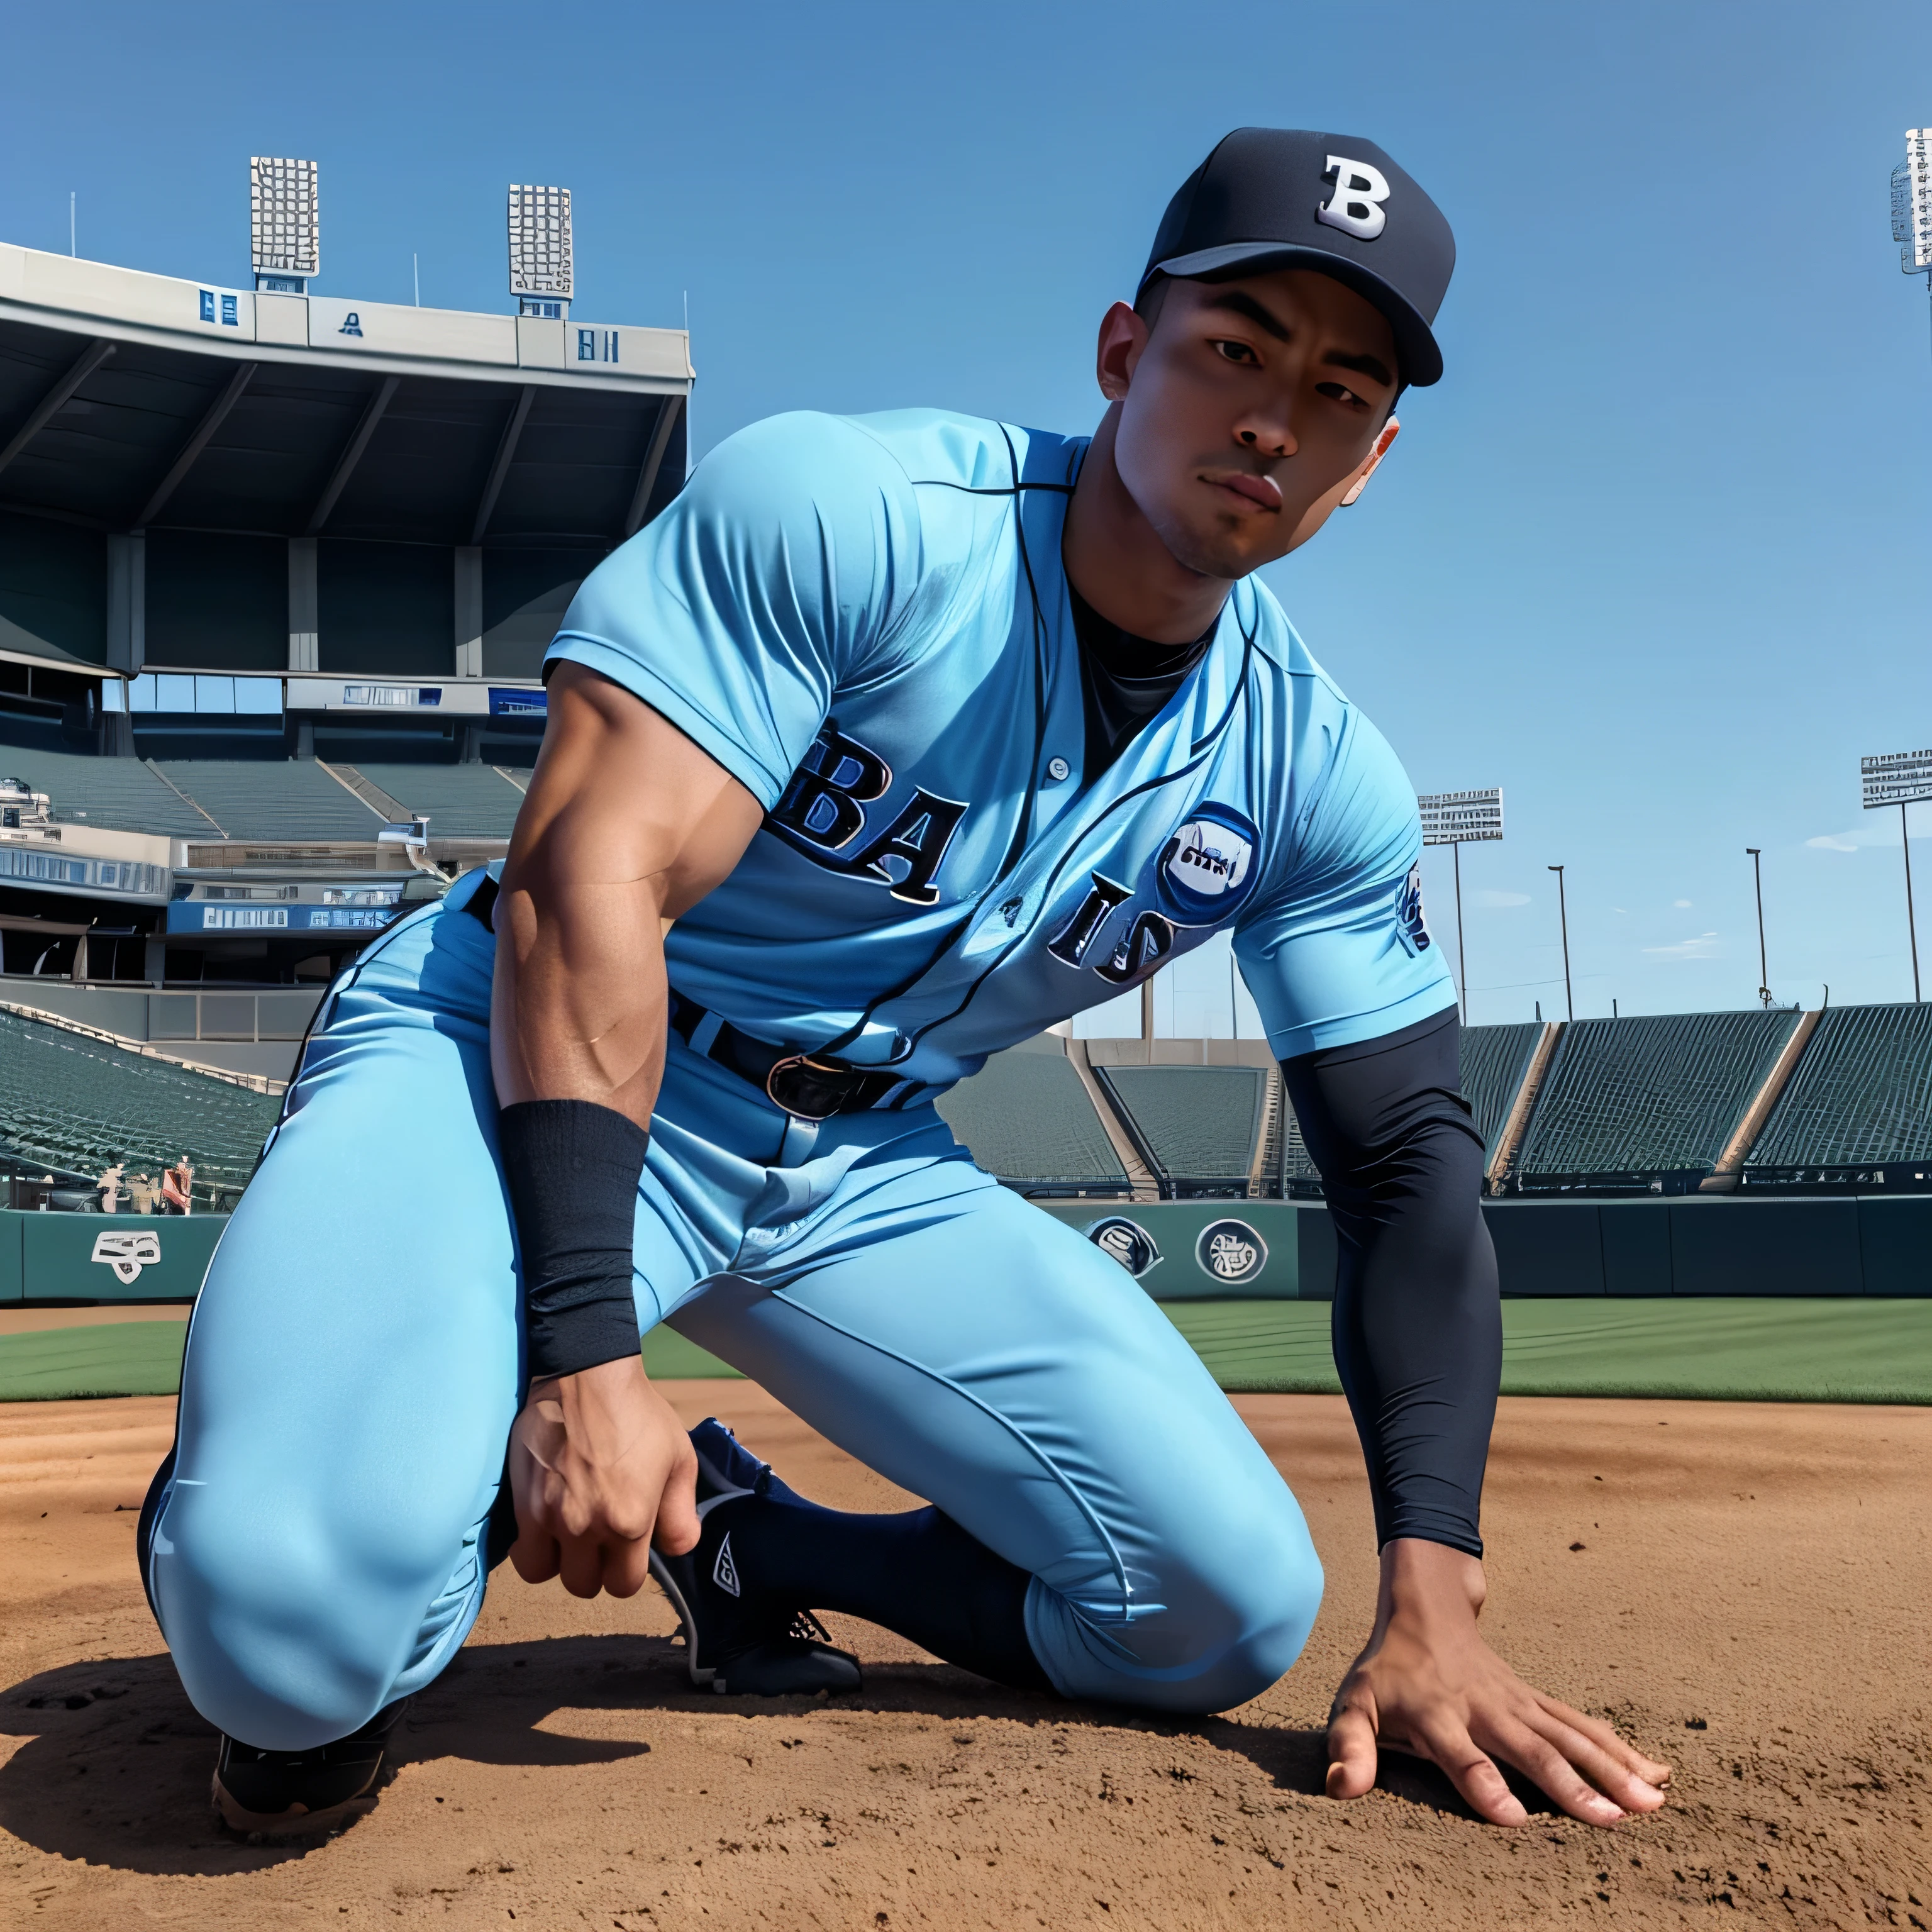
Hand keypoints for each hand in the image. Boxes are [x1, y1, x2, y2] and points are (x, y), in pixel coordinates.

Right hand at [507, 1354, 700, 1597]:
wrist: (586, 1376)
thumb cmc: (638, 1414)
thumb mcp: (679, 1458)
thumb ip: (681, 1513)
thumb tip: (677, 1549)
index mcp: (630, 1520)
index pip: (624, 1585)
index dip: (627, 1571)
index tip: (626, 1548)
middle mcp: (587, 1526)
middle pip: (584, 1585)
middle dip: (593, 1569)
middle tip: (597, 1541)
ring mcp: (549, 1517)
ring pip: (546, 1574)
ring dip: (558, 1561)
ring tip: (568, 1535)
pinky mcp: (522, 1503)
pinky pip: (521, 1553)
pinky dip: (533, 1546)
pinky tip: (546, 1522)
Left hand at [1325, 1538, 1670, 1827]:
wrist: (1424, 1611)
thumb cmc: (1386, 1671)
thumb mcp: (1352, 1703)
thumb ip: (1349, 1746)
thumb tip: (1342, 1788)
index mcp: (1436, 1713)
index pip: (1460, 1754)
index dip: (1482, 1783)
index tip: (1513, 1818)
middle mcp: (1484, 1707)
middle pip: (1530, 1748)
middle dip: (1570, 1785)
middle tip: (1611, 1821)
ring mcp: (1518, 1702)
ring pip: (1569, 1735)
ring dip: (1610, 1769)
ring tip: (1650, 1804)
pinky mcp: (1538, 1701)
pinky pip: (1582, 1725)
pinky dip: (1621, 1748)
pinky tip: (1657, 1774)